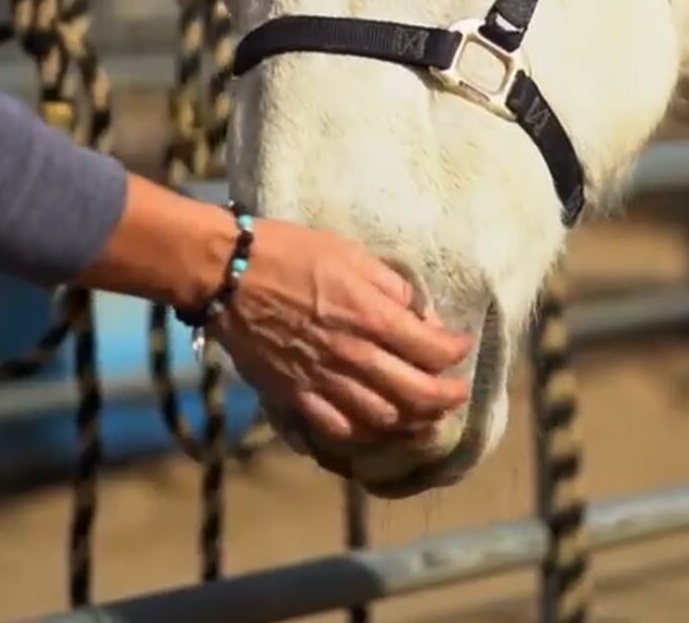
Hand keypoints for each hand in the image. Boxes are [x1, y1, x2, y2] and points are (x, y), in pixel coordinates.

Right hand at [211, 218, 473, 443]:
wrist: (227, 273)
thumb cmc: (288, 251)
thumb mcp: (348, 252)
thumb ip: (388, 284)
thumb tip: (416, 311)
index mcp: (371, 316)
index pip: (432, 348)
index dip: (455, 350)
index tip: (461, 345)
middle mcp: (354, 356)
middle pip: (417, 395)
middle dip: (447, 398)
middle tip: (457, 392)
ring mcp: (324, 381)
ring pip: (383, 420)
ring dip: (413, 422)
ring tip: (425, 416)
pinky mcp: (296, 396)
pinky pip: (338, 429)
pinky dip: (364, 435)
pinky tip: (375, 428)